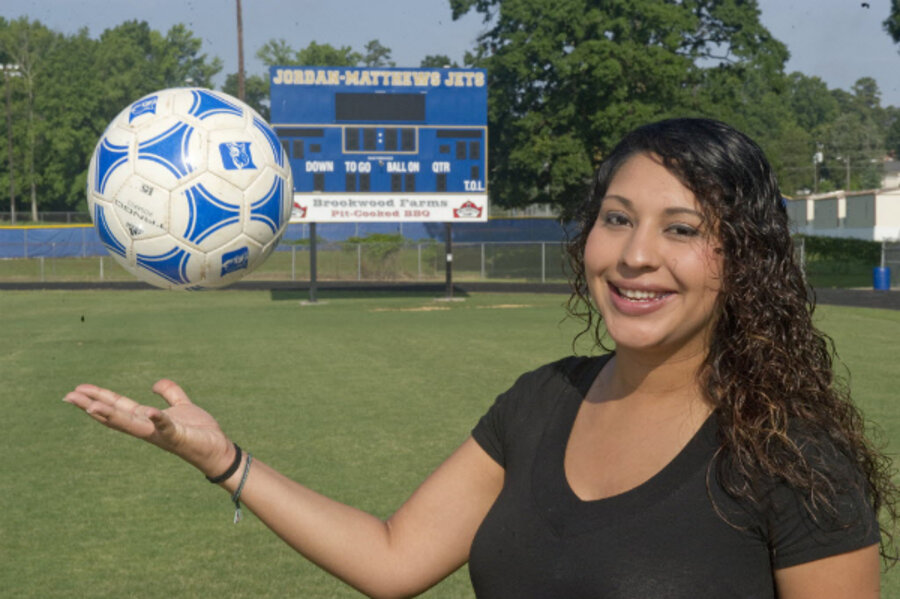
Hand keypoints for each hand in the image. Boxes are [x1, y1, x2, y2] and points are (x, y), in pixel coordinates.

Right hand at [63, 379, 234, 478]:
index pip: (118, 406)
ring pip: (132, 424)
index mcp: (147, 419)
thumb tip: (154, 384)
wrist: (218, 449)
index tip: (77, 389)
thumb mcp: (182, 406)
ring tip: (91, 406)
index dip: (98, 397)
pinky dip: (158, 420)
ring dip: (112, 415)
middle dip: (92, 406)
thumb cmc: (199, 431)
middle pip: (116, 415)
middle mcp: (148, 428)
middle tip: (69, 396)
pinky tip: (149, 411)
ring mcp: (161, 434)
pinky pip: (167, 427)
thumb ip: (170, 394)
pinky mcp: (178, 437)